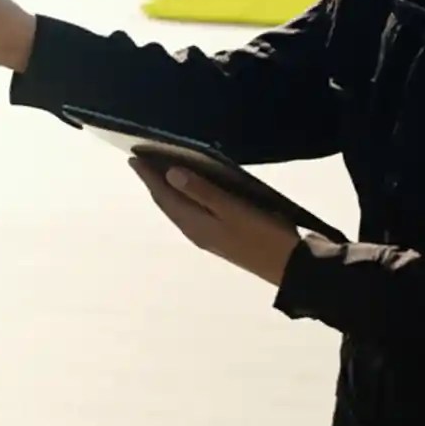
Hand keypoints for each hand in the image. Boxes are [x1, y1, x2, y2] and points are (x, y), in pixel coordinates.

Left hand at [128, 158, 300, 286]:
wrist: (291, 268)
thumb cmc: (263, 234)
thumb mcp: (233, 209)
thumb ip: (201, 191)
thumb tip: (170, 173)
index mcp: (194, 223)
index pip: (164, 195)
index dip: (148, 176)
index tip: (134, 157)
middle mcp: (194, 231)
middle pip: (167, 203)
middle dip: (153, 182)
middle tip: (141, 161)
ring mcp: (206, 236)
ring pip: (178, 209)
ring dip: (167, 191)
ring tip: (159, 173)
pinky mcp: (219, 237)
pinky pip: (191, 214)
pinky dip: (183, 199)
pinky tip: (189, 192)